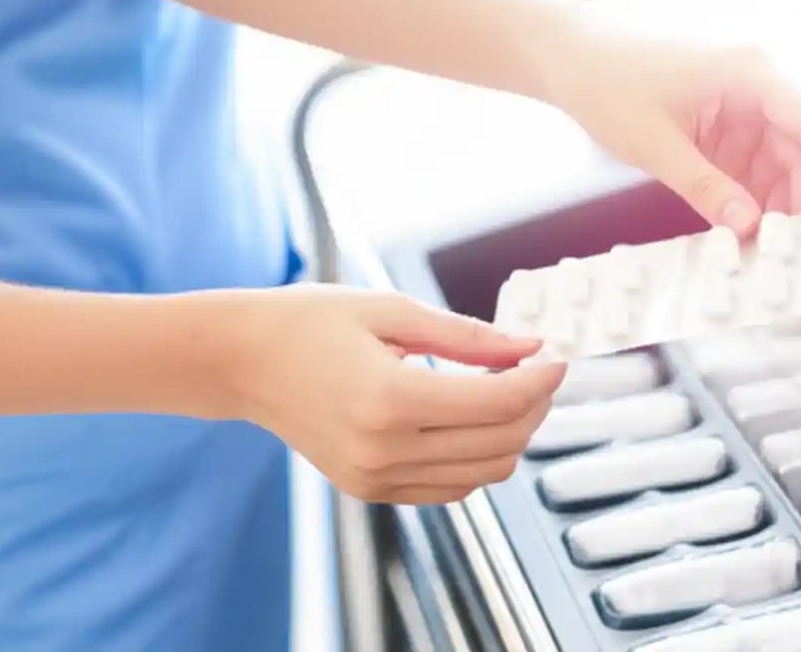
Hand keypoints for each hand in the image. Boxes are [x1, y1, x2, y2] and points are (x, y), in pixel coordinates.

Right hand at [197, 284, 564, 504]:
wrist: (242, 361)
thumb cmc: (309, 322)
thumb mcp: (390, 311)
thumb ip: (467, 335)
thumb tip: (528, 346)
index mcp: (389, 400)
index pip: (498, 403)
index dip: (540, 380)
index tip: (558, 356)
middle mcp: (384, 450)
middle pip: (500, 443)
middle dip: (534, 405)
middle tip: (538, 368)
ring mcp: (376, 478)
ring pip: (482, 474)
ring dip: (511, 435)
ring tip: (509, 390)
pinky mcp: (370, 490)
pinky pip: (449, 488)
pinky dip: (476, 458)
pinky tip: (473, 418)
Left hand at [546, 19, 800, 236]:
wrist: (575, 62)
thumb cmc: (611, 85)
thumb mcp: (657, 145)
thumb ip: (706, 188)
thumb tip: (751, 229)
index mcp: (751, 76)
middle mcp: (757, 90)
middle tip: (796, 255)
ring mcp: (742, 110)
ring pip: (781, 167)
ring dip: (777, 208)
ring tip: (766, 253)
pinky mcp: (724, 130)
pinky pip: (753, 170)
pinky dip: (751, 203)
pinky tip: (744, 234)